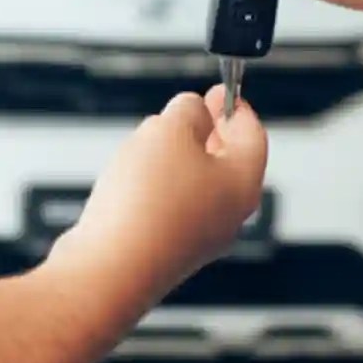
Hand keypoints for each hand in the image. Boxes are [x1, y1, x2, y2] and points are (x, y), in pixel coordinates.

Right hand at [46, 87, 267, 307]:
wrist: (110, 270)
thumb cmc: (146, 206)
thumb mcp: (170, 131)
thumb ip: (188, 111)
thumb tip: (193, 111)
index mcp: (242, 184)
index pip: (253, 135)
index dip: (236, 107)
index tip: (223, 92)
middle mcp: (227, 216)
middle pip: (228, 163)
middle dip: (208, 132)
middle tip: (193, 111)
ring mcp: (197, 239)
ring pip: (196, 186)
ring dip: (179, 159)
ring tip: (156, 141)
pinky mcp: (165, 253)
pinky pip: (169, 209)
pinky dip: (157, 187)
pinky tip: (135, 180)